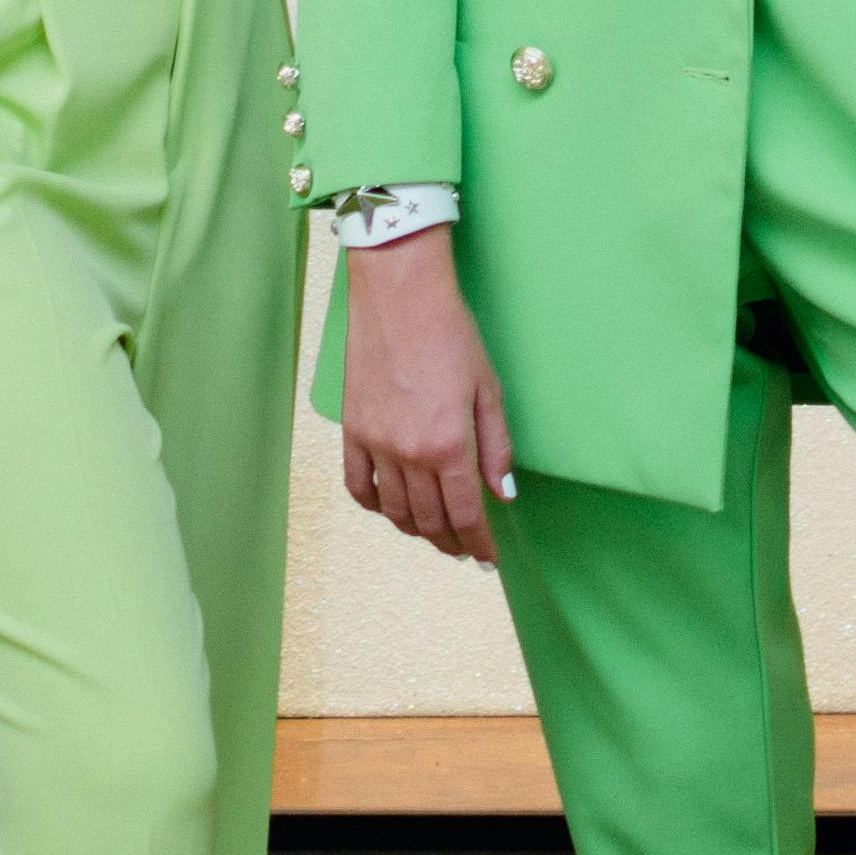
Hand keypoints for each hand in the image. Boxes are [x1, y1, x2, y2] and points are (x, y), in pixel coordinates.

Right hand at [339, 224, 518, 561]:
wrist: (399, 296)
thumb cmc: (451, 335)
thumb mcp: (488, 389)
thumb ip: (496, 447)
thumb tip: (503, 494)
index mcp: (449, 445)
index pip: (466, 514)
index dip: (480, 543)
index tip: (489, 558)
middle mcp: (410, 453)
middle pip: (430, 520)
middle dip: (451, 541)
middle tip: (465, 548)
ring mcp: (376, 444)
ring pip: (394, 511)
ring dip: (416, 529)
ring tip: (433, 532)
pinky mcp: (352, 430)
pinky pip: (357, 485)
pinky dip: (373, 506)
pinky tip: (389, 508)